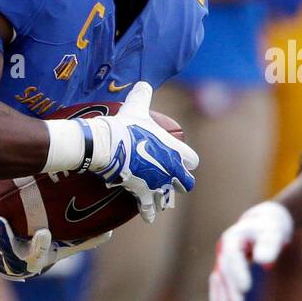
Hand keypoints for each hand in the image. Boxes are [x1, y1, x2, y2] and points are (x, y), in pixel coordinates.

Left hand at [0, 189, 109, 281]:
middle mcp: (14, 258)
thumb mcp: (68, 248)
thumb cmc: (48, 251)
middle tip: (0, 220)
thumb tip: (110, 232)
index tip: (44, 234)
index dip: (40, 246)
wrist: (17, 264)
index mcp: (35, 260)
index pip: (39, 255)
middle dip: (2, 234)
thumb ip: (85, 240)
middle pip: (6, 247)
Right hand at [83, 82, 198, 222]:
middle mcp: (172, 169)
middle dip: (180, 183)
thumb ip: (142, 96)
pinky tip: (149, 216)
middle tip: (173, 184)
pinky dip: (149, 212)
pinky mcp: (144, 193)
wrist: (109, 145)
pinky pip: (149, 208)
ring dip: (164, 199)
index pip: (192, 160)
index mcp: (175, 150)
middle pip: (186, 183)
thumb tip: (142, 83)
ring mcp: (159, 183)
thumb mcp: (137, 108)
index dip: (187, 162)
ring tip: (161, 202)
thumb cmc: (125, 126)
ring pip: (169, 198)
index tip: (182, 163)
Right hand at [209, 201, 293, 300]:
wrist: (264, 223)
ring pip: (221, 278)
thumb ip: (269, 245)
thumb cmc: (270, 228)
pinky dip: (219, 295)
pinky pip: (221, 282)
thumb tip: (262, 261)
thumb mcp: (273, 232)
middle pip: (226, 269)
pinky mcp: (227, 266)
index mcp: (233, 237)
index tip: (246, 288)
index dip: (238, 272)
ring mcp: (224, 257)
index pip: (233, 255)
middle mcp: (224, 247)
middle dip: (230, 287)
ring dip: (221, 295)